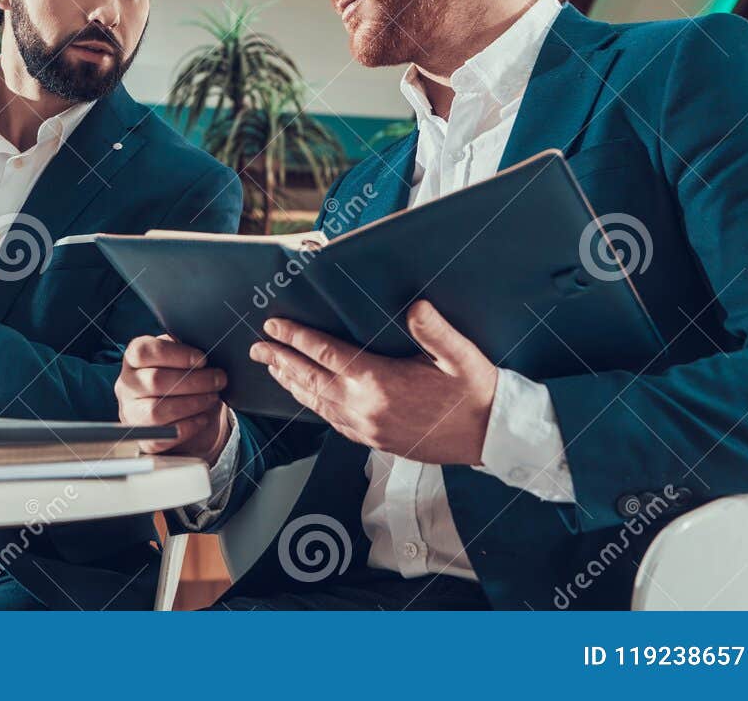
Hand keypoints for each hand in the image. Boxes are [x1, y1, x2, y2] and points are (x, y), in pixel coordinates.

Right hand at [115, 335, 232, 461]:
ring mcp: (130, 413)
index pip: (143, 351)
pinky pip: (164, 435)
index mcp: (133, 359)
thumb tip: (206, 347)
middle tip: (218, 379)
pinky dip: (189, 426)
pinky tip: (203, 418)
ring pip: (157, 410)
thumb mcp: (181, 358)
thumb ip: (185, 350)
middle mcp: (126, 385)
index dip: (176, 354)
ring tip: (212, 397)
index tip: (202, 359)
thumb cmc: (181, 378)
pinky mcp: (142, 438)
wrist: (179, 413)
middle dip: (194, 380)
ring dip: (192, 403)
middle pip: (155, 381)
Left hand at [250, 299, 497, 465]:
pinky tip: (307, 397)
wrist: (491, 436)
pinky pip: (331, 421)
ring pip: (317, 403)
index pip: (326, 354)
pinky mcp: (374, 440)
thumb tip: (415, 306)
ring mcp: (367, 428)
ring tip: (272, 368)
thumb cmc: (476, 392)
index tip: (274, 325)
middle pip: (310, 380)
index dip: (297, 338)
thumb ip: (434, 330)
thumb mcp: (460, 356)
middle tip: (257, 347)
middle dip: (280, 360)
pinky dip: (312, 405)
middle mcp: (365, 408)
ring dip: (291, 383)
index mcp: (380, 382)